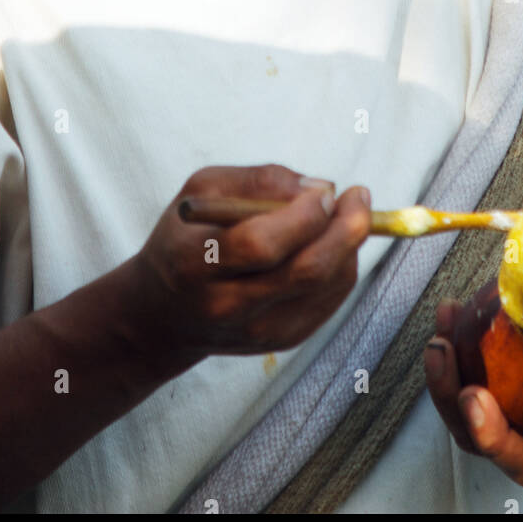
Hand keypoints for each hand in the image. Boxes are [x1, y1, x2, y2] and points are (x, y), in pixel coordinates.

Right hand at [122, 164, 370, 363]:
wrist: (163, 314)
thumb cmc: (186, 237)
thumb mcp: (202, 191)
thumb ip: (258, 180)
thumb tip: (318, 188)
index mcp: (196, 264)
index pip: (260, 245)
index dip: (302, 215)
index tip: (324, 190)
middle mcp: (227, 307)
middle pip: (304, 272)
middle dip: (345, 229)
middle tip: (359, 196)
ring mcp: (257, 331)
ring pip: (326, 285)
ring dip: (348, 244)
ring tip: (341, 215)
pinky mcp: (281, 341)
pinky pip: (331, 300)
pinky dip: (342, 264)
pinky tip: (330, 243)